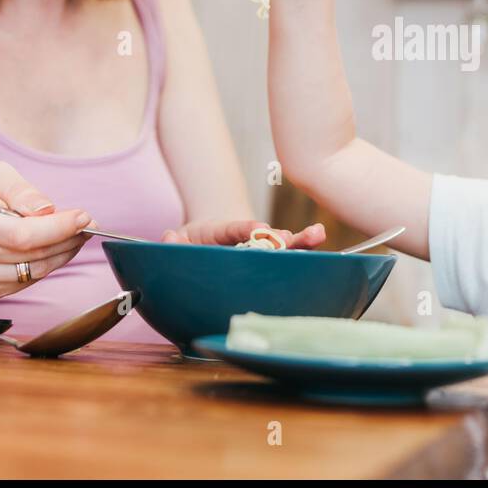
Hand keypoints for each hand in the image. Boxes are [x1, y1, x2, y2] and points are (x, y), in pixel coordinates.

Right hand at [0, 160, 94, 299]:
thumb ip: (21, 189)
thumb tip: (47, 210)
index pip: (23, 234)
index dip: (60, 228)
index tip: (84, 217)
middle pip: (32, 254)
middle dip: (68, 238)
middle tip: (87, 224)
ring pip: (34, 271)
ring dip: (63, 253)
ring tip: (74, 234)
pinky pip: (26, 281)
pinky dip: (46, 265)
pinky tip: (49, 248)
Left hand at [161, 218, 326, 248]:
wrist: (201, 244)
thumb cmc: (191, 245)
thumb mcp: (177, 242)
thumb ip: (173, 243)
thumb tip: (170, 238)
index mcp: (218, 231)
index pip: (232, 229)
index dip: (244, 228)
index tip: (259, 229)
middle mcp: (243, 237)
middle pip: (263, 234)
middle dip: (276, 237)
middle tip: (287, 238)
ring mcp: (258, 247)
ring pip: (281, 244)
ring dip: (299, 240)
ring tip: (316, 234)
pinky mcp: (268, 260)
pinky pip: (286, 256)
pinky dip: (302, 251)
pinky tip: (317, 241)